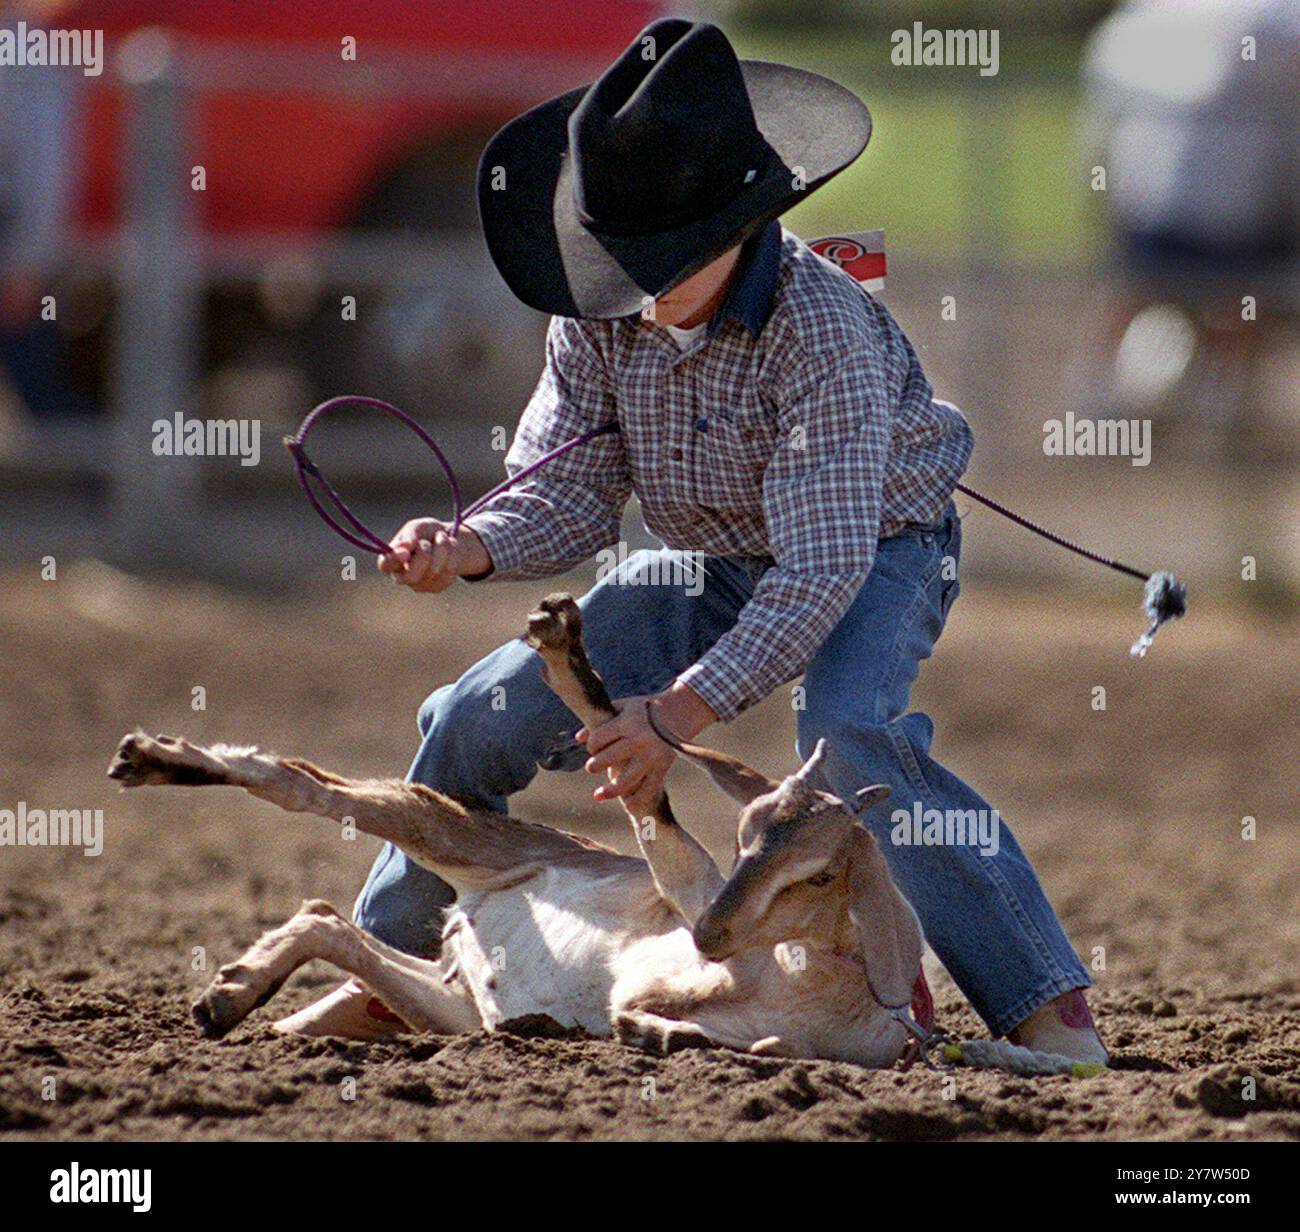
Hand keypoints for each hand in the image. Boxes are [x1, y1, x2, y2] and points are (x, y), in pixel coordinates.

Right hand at [377, 518, 489, 592]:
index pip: (385, 565)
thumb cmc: (426, 533)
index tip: (405, 552)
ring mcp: (419, 585)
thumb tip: (404, 545)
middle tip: (427, 542)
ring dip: (442, 549)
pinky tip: (448, 551)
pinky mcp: (437, 587)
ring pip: (434, 571)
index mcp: (392, 559)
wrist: (447, 539)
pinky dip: (452, 556)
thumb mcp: (418, 526)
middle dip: (424, 554)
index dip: (393, 560)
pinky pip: (449, 572)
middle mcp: (402, 576)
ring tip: (441, 538)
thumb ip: (410, 534)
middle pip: (412, 575)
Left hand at [580, 682, 717, 819]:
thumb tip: (579, 737)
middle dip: (597, 764)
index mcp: (627, 722)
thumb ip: (601, 721)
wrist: (677, 712)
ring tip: (597, 795)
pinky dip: (639, 799)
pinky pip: (650, 787)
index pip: (600, 737)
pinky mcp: (662, 767)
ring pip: (629, 778)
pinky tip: (627, 805)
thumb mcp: (622, 708)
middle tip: (590, 768)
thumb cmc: (643, 711)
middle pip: (612, 757)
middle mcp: (640, 739)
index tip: (592, 748)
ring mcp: (652, 755)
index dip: (592, 744)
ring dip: (611, 789)